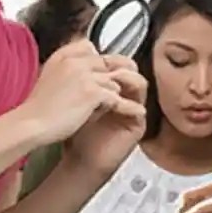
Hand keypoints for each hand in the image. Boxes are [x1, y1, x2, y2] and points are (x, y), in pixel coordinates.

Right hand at [18, 41, 144, 145]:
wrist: (31, 125)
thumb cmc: (39, 109)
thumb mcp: (51, 78)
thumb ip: (69, 70)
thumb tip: (91, 71)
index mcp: (62, 56)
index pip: (89, 48)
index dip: (99, 63)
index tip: (103, 74)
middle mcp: (74, 61)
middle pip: (107, 63)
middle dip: (112, 79)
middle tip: (120, 93)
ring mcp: (85, 75)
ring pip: (114, 80)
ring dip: (116, 94)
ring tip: (121, 105)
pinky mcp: (93, 92)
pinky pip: (118, 97)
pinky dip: (126, 106)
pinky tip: (136, 112)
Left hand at [61, 55, 147, 175]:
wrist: (80, 159)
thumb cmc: (75, 131)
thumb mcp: (73, 100)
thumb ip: (77, 80)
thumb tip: (71, 57)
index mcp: (109, 87)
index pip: (115, 63)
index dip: (107, 57)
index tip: (94, 53)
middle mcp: (123, 96)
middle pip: (131, 70)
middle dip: (120, 64)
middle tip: (105, 63)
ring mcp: (132, 109)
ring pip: (140, 85)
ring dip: (128, 79)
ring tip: (112, 79)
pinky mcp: (137, 125)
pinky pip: (140, 108)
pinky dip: (131, 102)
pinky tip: (116, 99)